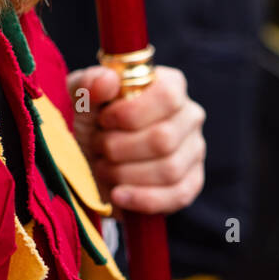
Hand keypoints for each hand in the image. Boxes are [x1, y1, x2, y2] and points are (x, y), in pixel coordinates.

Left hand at [66, 64, 205, 214]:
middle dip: (120, 148)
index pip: (167, 96)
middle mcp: (189, 116)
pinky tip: (118, 195)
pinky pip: (176, 196)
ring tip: (103, 168)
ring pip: (169, 169)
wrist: (95, 158)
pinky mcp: (191, 182)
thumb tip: (107, 80)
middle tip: (98, 147)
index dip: (131, 112)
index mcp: (170, 86)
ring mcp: (194, 150)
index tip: (103, 121)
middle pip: (164, 138)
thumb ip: (89, 84)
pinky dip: (142, 199)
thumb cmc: (95, 121)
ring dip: (125, 173)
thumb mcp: (84, 98)